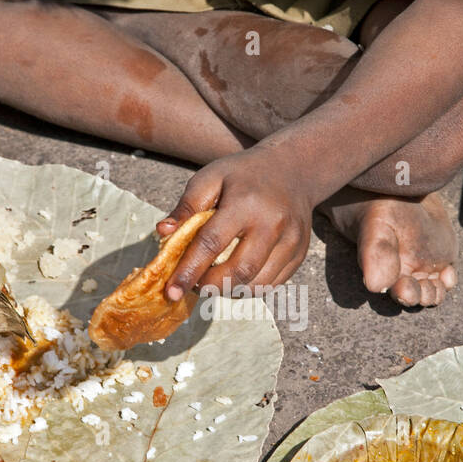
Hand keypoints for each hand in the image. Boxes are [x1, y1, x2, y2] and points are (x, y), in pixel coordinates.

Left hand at [156, 147, 314, 300]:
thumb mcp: (211, 177)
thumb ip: (187, 206)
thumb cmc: (243, 175)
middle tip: (194, 286)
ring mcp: (291, 242)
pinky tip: (234, 279)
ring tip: (212, 282)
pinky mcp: (299, 254)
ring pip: (256, 284)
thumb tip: (163, 232)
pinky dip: (247, 289)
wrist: (293, 170)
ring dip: (228, 291)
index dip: (189, 271)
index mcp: (246, 203)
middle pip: (238, 272)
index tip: (171, 291)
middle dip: (210, 287)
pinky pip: (270, 285)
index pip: (212, 244)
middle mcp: (272, 224)